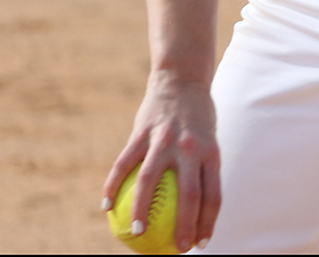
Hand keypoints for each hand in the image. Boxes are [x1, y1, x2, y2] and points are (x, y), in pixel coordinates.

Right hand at [102, 72, 220, 251]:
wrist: (181, 78)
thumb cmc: (197, 117)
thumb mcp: (208, 140)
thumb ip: (201, 170)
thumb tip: (195, 210)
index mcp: (211, 152)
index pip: (213, 195)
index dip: (208, 222)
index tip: (201, 243)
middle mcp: (189, 147)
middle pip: (189, 194)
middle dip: (185, 225)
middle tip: (177, 249)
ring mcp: (164, 139)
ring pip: (150, 180)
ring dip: (142, 209)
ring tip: (137, 232)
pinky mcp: (141, 132)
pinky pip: (124, 164)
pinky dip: (113, 185)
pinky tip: (105, 206)